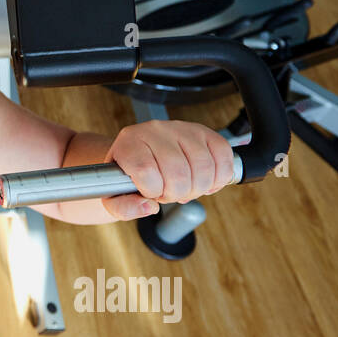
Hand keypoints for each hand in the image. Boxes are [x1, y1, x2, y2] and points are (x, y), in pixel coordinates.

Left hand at [100, 120, 236, 220]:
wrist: (139, 158)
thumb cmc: (127, 178)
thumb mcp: (114, 198)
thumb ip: (124, 208)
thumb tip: (149, 207)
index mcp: (129, 142)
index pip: (146, 170)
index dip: (153, 191)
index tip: (151, 193)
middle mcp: (155, 129)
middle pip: (179, 172)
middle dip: (177, 194)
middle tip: (169, 193)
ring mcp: (181, 128)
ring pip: (203, 167)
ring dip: (197, 188)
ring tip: (183, 187)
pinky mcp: (204, 132)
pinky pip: (223, 156)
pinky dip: (218, 178)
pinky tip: (203, 181)